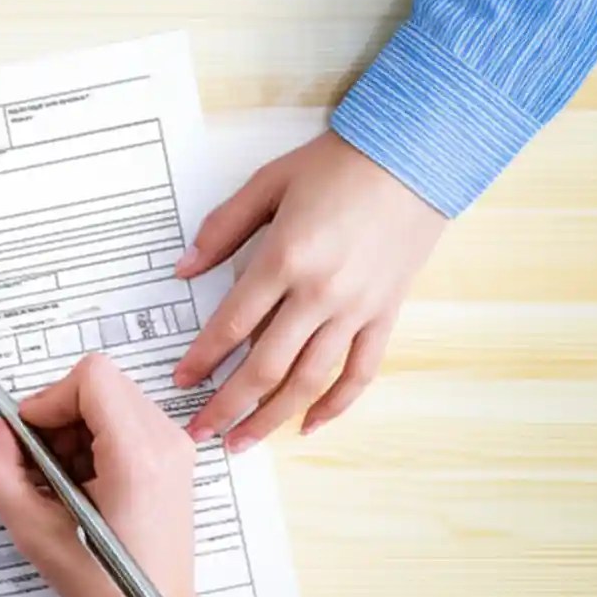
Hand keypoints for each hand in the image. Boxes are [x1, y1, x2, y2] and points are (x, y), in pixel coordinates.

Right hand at [0, 354, 250, 596]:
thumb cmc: (106, 584)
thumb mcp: (34, 531)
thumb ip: (0, 473)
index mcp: (138, 455)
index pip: (91, 377)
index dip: (48, 400)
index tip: (29, 437)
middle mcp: (165, 442)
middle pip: (99, 384)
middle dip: (58, 417)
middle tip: (39, 464)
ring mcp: (173, 448)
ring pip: (109, 399)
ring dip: (73, 431)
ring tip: (61, 481)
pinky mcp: (171, 457)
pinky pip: (124, 420)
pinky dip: (93, 441)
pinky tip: (81, 484)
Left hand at [173, 131, 445, 449]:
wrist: (415, 155)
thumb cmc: (338, 165)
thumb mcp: (268, 183)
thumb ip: (222, 229)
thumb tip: (183, 269)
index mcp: (285, 259)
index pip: (232, 325)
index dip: (202, 359)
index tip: (181, 382)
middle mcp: (320, 293)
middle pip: (266, 366)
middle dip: (227, 405)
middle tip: (200, 431)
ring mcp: (356, 309)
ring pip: (310, 380)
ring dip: (272, 417)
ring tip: (243, 441)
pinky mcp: (385, 314)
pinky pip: (360, 371)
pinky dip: (336, 405)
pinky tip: (309, 426)